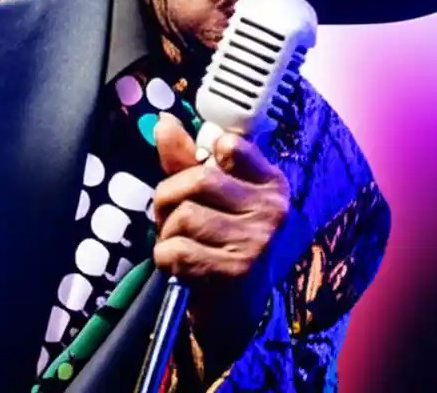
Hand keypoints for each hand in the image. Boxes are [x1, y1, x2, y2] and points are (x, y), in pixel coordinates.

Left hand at [151, 113, 289, 366]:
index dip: (199, 161)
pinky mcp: (234, 271)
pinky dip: (167, 258)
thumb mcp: (209, 197)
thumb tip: (164, 122)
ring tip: (183, 245)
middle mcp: (271, 210)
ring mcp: (256, 241)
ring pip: (183, 216)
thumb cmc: (220, 245)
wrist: (235, 313)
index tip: (200, 185)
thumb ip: (186, 159)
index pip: (230, 144)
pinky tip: (183, 267)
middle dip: (170, 199)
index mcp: (270, 184)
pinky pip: (176, 249)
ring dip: (167, 233)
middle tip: (174, 220)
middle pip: (197, 179)